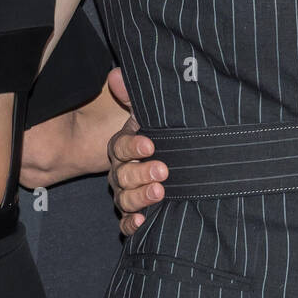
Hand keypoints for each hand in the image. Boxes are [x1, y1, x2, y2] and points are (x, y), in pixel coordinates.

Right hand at [105, 67, 166, 235]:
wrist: (180, 161)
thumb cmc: (162, 135)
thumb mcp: (150, 114)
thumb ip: (132, 96)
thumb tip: (116, 74)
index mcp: (123, 146)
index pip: (120, 146)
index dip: (133, 146)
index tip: (150, 145)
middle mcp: (121, 171)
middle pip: (122, 175)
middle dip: (141, 173)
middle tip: (163, 170)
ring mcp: (126, 193)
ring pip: (124, 198)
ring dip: (139, 197)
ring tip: (160, 192)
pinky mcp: (135, 213)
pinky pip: (126, 222)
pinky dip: (132, 223)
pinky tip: (143, 221)